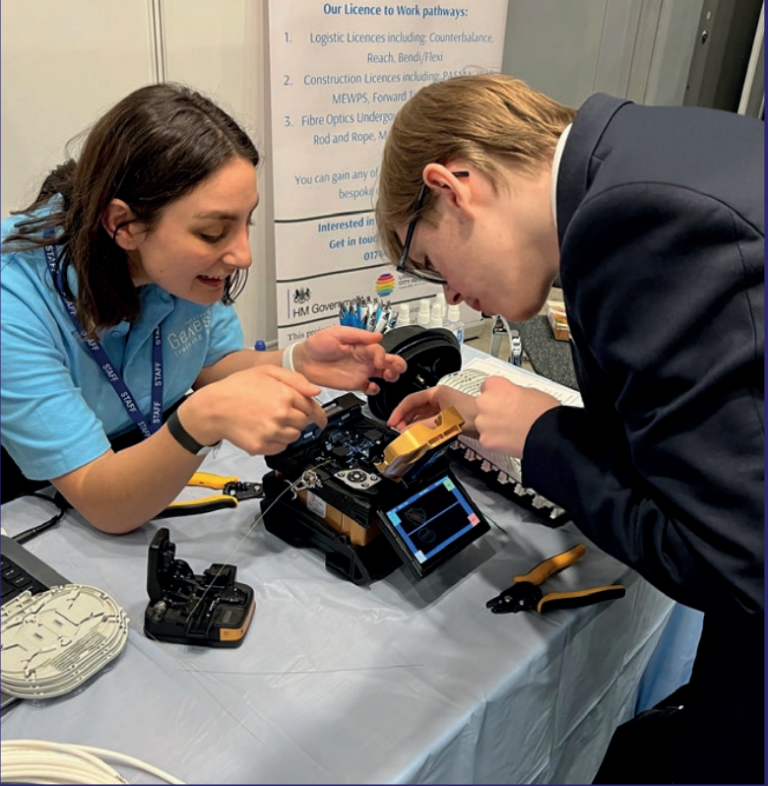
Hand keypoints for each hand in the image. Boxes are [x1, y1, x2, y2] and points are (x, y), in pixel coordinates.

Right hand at [184, 365, 327, 455]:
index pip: (312, 407)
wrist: (213, 407)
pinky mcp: (261, 446)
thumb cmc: (237, 388)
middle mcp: (280, 414)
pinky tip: (264, 430)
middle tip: (282, 413)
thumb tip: (315, 391)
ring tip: (270, 420)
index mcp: (285, 394)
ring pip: (294, 437)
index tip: (319, 418)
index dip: (315, 412)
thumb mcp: (267, 372)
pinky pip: (281, 448)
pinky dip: (277, 441)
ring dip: (288, 430)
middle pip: (304, 423)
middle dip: (297, 418)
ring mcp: (271, 432)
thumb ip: (296, 379)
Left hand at [294, 326, 406, 394]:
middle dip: (396, 365)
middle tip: (395, 370)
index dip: (382, 356)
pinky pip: (371, 388)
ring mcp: (361, 371)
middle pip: (388, 361)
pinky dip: (375, 390)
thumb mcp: (336, 333)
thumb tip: (376, 336)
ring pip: (384, 374)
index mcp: (361, 345)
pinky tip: (372, 388)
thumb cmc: (317, 344)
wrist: (304, 361)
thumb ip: (357, 335)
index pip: (379, 350)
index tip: (379, 361)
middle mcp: (364, 358)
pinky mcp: (355, 383)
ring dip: (391, 376)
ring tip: (389, 378)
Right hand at [387, 386, 479, 436]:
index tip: (392, 421)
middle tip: (396, 430)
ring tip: (405, 434)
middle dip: (405, 419)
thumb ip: (422, 427)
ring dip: (413, 424)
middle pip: (415, 408)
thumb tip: (407, 432)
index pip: (411, 400)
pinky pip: (430, 422)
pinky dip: (423, 428)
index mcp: (436, 393)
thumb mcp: (442, 420)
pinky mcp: (448, 418)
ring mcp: (444, 408)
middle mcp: (439, 398)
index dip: (399, 411)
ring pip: (422, 415)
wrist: (486, 421)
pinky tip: (418, 435)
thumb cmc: (470, 413)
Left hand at [475, 376, 559, 457]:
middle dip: (493, 412)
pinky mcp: (485, 439)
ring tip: (512, 430)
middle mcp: (484, 401)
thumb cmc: (543, 411)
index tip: (503, 401)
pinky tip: (510, 440)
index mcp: (495, 385)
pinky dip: (496, 441)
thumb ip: (512, 391)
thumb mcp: (529, 390)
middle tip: (510, 417)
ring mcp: (482, 422)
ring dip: (493, 427)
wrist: (547, 433)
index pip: (487, 387)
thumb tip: (512, 397)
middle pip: (483, 406)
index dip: (498, 396)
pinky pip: (487, 440)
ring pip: (483, 424)